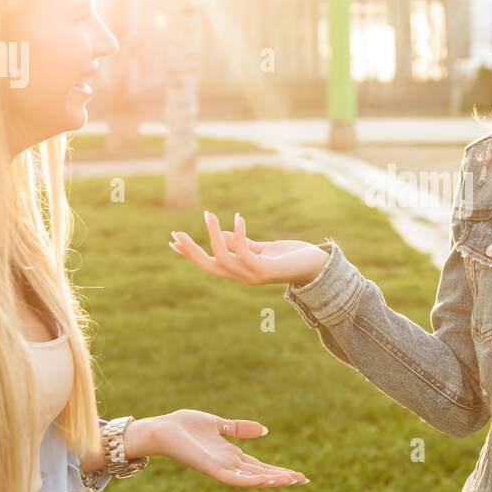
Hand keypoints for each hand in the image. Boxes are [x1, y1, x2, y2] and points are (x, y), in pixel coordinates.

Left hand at [152, 409, 307, 486]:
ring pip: (252, 479)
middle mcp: (228, 465)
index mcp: (230, 456)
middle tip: (304, 481)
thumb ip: (239, 428)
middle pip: (261, 474)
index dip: (279, 470)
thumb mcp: (218, 424)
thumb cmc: (184, 426)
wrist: (161, 431)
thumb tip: (265, 430)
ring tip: (292, 480)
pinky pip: (236, 478)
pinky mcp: (212, 469)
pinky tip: (268, 479)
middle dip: (282, 478)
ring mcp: (221, 469)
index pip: (260, 466)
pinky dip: (253, 480)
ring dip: (272, 480)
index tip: (299, 474)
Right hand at [169, 211, 329, 286]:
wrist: (318, 267)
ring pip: (222, 258)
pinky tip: (239, 218)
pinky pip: (245, 252)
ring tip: (208, 215)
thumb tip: (219, 234)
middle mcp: (243, 277)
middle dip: (191, 251)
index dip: (190, 254)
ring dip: (213, 236)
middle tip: (176, 233)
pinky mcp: (264, 270)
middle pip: (209, 266)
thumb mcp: (263, 248)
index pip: (209, 263)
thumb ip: (242, 243)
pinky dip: (239, 235)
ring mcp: (253, 276)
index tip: (173, 241)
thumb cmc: (292, 257)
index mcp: (240, 272)